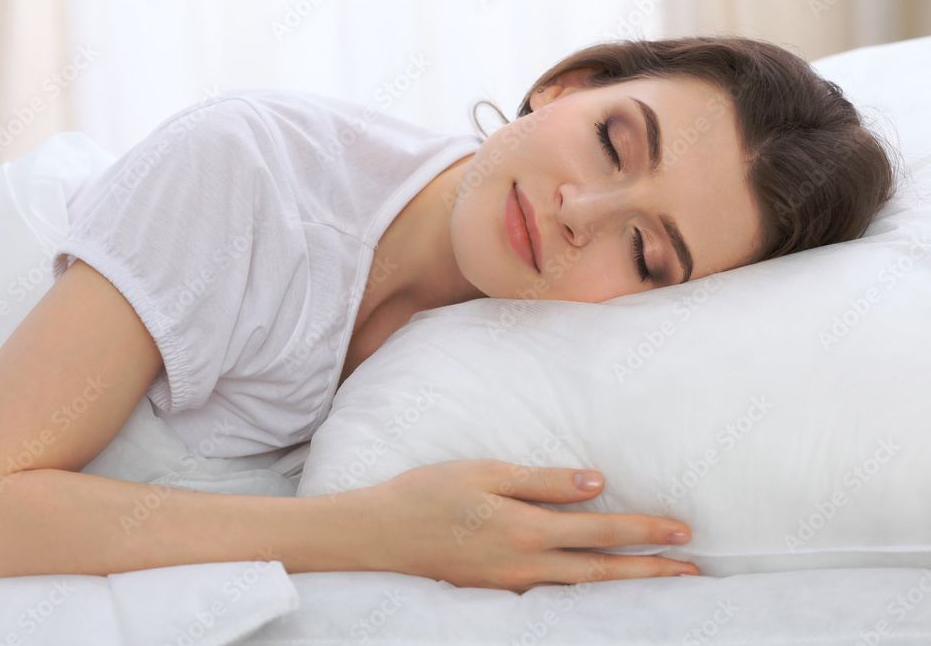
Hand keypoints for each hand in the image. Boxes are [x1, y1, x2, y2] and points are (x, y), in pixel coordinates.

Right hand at [351, 459, 698, 592]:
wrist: (378, 536)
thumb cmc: (428, 494)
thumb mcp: (485, 474)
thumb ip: (542, 482)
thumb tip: (595, 483)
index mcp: (527, 531)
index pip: (601, 532)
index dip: (644, 532)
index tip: (682, 532)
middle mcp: (526, 566)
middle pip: (602, 573)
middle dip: (650, 572)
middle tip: (692, 572)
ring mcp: (512, 586)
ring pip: (582, 591)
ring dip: (626, 588)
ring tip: (659, 584)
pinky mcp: (496, 592)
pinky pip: (554, 598)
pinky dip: (587, 594)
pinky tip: (597, 589)